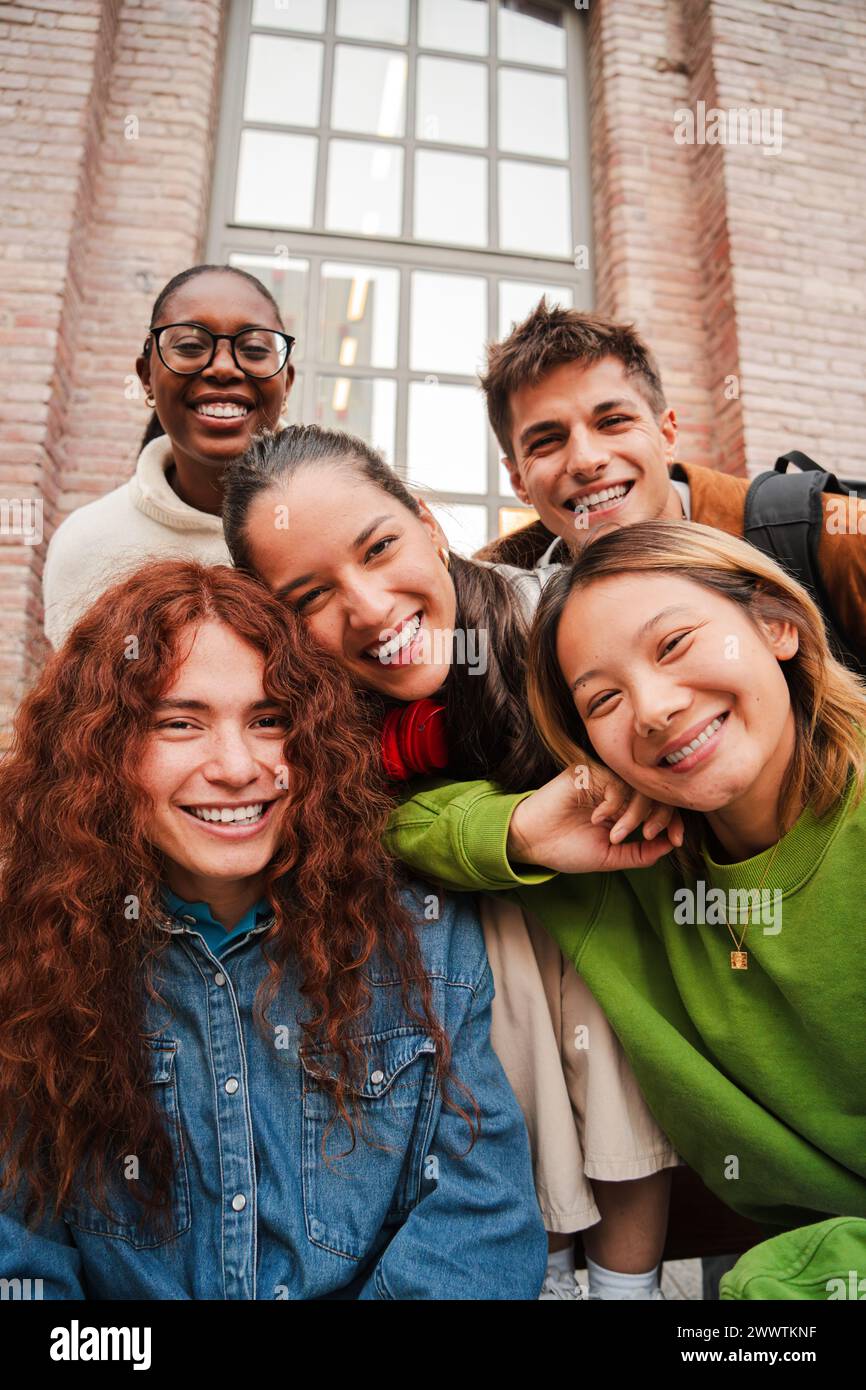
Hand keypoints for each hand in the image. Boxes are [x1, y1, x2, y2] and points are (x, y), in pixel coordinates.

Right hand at [506, 764, 683, 875]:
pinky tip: (599, 818)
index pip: (658, 807)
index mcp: (623, 809)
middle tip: (647, 835)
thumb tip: (672, 845)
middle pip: (654, 793)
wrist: (532, 843)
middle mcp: (616, 791)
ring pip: (637, 787)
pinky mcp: (587, 771)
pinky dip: (613, 802)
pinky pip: (615, 780)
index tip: (678, 840)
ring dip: (634, 813)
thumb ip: (641, 853)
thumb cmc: (566, 849)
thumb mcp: (610, 858)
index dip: (673, 822)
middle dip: (658, 817)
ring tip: (615, 833)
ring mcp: (602, 780)